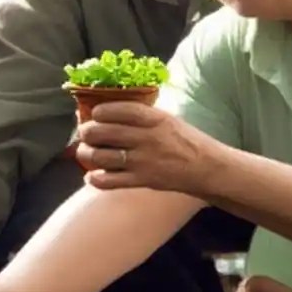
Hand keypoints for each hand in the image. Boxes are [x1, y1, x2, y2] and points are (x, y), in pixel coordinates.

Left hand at [73, 101, 216, 193]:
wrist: (207, 168)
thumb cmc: (186, 140)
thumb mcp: (167, 118)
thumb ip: (142, 115)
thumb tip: (110, 111)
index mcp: (154, 118)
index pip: (119, 109)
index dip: (100, 111)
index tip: (94, 114)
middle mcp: (147, 138)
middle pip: (103, 132)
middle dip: (87, 132)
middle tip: (85, 134)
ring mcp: (143, 160)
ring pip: (101, 157)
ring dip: (86, 155)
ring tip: (85, 153)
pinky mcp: (142, 180)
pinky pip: (109, 181)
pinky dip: (95, 179)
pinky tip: (92, 176)